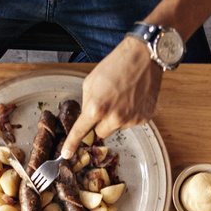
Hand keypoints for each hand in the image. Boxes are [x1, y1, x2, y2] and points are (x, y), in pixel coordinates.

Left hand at [61, 38, 162, 158]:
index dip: (71, 144)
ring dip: (117, 117)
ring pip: (117, 127)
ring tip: (122, 96)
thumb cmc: (116, 64)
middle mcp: (114, 118)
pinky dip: (131, 113)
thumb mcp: (90, 82)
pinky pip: (132, 122)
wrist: (144, 56)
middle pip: (101, 133)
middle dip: (100, 122)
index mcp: (96, 108)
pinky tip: (133, 97)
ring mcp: (131, 119)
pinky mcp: (144, 118)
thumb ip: (87, 103)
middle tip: (106, 104)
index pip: (80, 132)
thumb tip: (88, 116)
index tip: (66, 154)